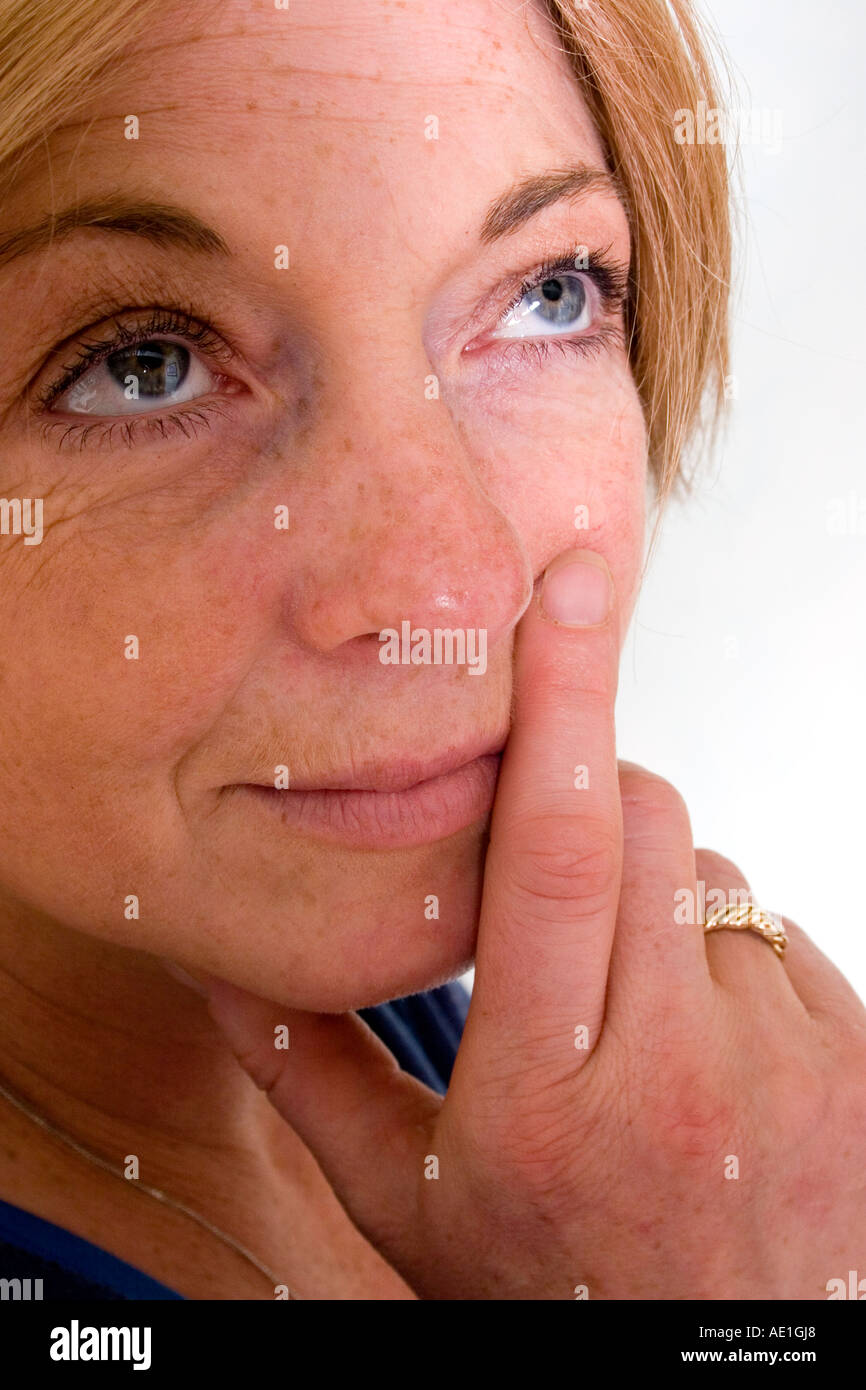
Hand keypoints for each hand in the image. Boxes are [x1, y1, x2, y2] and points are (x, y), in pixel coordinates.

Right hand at [203, 548, 865, 1298]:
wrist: (720, 1375)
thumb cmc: (557, 1291)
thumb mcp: (404, 1202)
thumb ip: (309, 1072)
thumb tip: (226, 958)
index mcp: (547, 1099)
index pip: (556, 849)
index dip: (559, 699)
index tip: (565, 591)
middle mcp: (680, 1070)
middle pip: (641, 817)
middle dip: (587, 801)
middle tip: (551, 897)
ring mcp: (785, 1060)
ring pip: (702, 868)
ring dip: (649, 895)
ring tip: (626, 1010)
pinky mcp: (853, 1055)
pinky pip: (770, 926)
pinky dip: (719, 949)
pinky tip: (699, 1043)